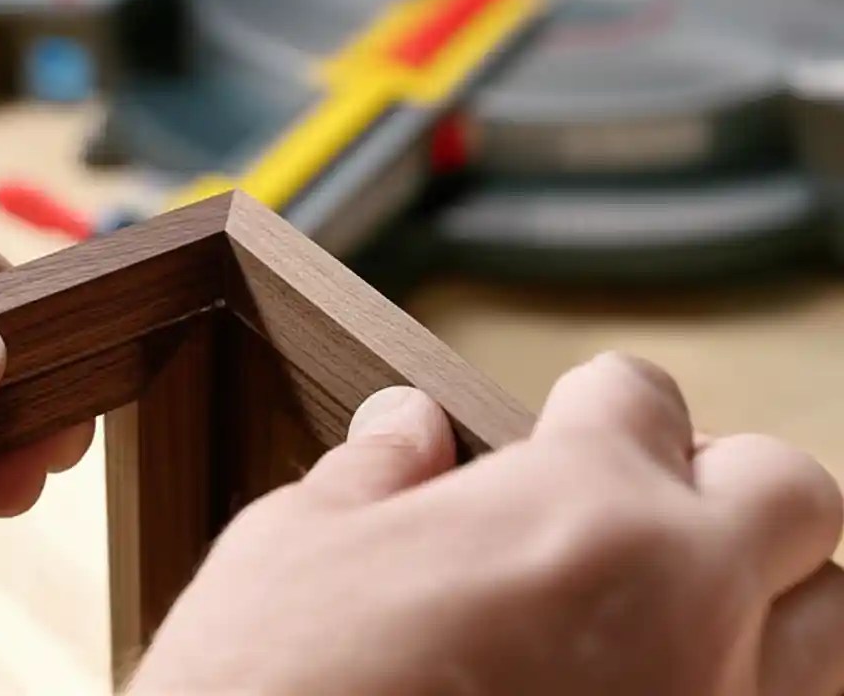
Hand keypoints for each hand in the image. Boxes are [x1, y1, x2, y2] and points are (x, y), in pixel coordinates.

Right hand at [129, 353, 843, 695]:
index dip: (594, 405)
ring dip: (766, 603)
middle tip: (639, 515)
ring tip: (675, 616)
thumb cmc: (271, 689)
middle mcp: (683, 607)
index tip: (569, 429)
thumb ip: (373, 475)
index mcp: (578, 506)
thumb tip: (405, 431)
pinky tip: (654, 693)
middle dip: (721, 487)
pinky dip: (737, 695)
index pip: (640, 394)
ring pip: (832, 629)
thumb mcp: (293, 548)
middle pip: (790, 492)